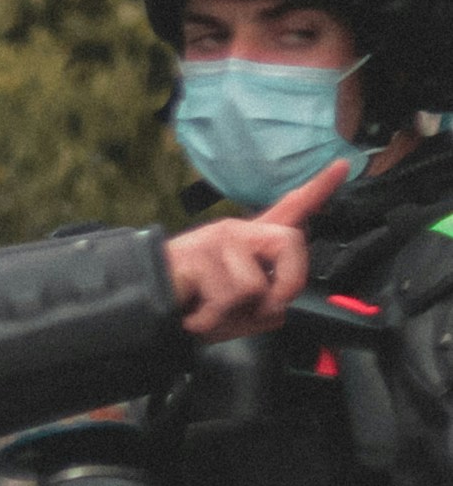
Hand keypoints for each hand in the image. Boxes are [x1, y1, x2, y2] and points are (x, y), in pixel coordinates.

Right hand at [164, 164, 344, 341]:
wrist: (142, 308)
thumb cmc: (191, 307)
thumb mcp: (239, 310)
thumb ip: (267, 303)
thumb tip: (281, 304)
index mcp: (249, 243)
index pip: (290, 208)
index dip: (319, 188)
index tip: (344, 165)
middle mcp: (237, 233)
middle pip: (291, 243)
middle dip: (287, 284)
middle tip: (263, 308)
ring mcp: (218, 241)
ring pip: (256, 285)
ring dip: (235, 315)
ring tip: (210, 314)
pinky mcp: (200, 256)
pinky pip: (228, 296)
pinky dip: (213, 319)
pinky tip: (195, 316)